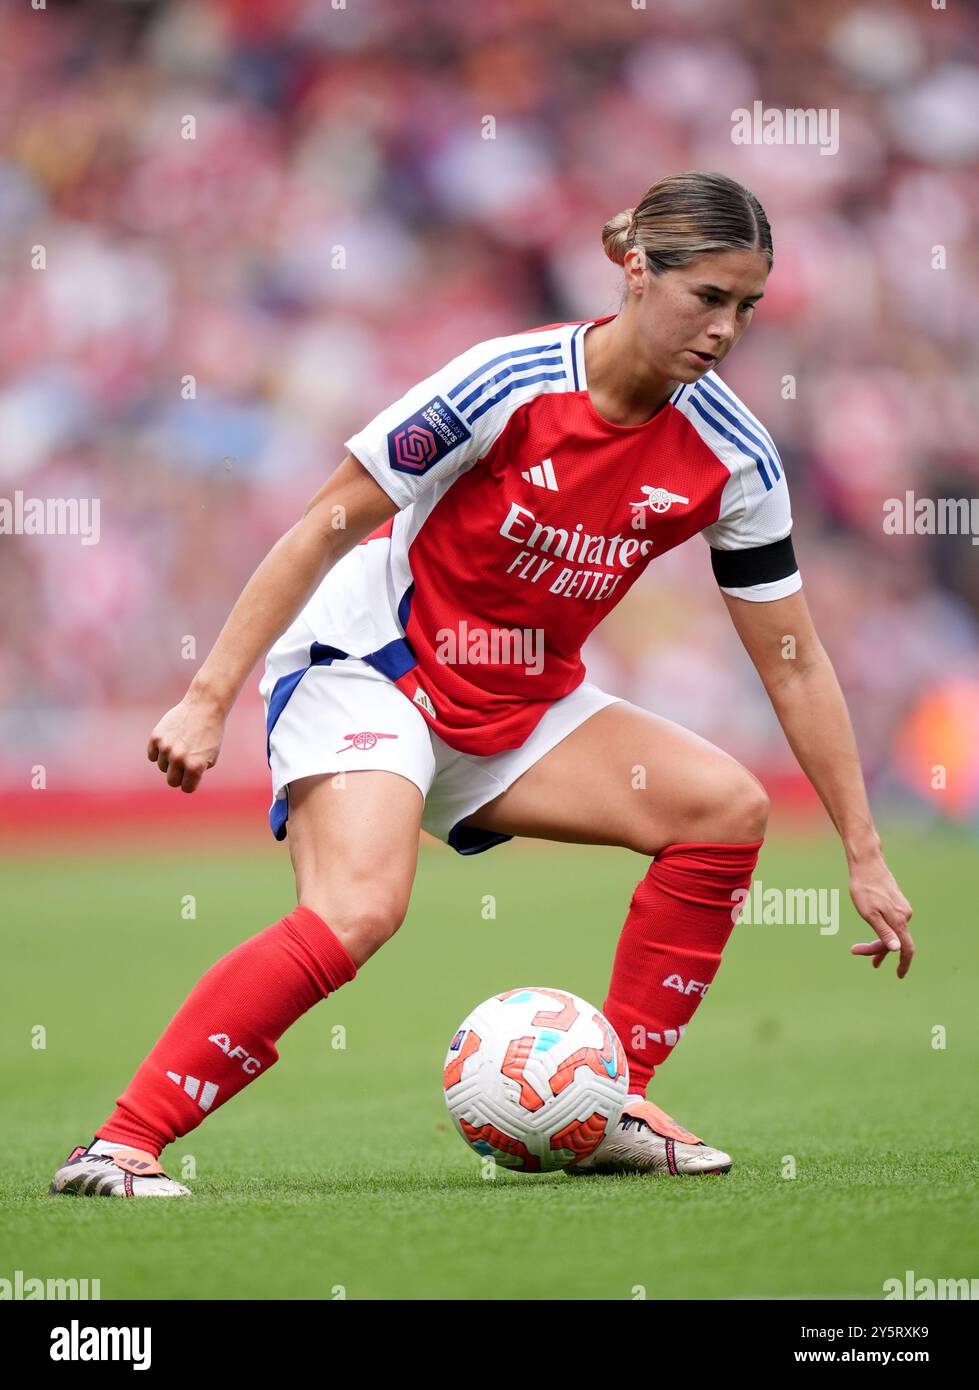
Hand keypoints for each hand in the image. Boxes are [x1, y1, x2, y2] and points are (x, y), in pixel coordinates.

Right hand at [147, 687, 225, 793]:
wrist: (204, 707)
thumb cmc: (210, 735)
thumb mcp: (210, 758)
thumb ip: (195, 773)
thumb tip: (181, 782)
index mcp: (195, 767)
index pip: (186, 788)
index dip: (190, 782)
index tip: (193, 774)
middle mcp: (179, 759)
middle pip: (172, 781)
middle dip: (179, 775)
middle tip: (186, 762)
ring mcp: (166, 748)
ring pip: (162, 767)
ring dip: (170, 760)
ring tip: (181, 745)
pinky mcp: (156, 737)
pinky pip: (152, 755)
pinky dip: (158, 751)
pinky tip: (170, 741)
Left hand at [848, 853, 914, 977]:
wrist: (867, 864)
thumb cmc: (864, 889)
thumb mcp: (869, 914)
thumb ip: (884, 932)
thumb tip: (897, 949)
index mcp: (899, 920)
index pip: (906, 948)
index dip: (903, 963)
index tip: (898, 975)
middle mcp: (905, 914)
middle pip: (895, 940)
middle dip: (878, 950)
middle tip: (855, 951)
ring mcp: (902, 908)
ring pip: (893, 931)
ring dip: (879, 941)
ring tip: (860, 949)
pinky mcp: (897, 902)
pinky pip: (892, 922)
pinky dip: (882, 930)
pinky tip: (872, 930)